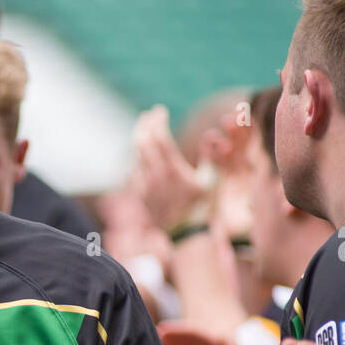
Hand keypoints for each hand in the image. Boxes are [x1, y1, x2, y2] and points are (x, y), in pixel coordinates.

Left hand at [131, 105, 206, 231]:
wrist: (186, 234)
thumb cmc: (203, 206)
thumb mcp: (211, 181)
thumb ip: (210, 156)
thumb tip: (210, 134)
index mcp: (172, 170)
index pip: (159, 137)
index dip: (157, 121)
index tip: (160, 110)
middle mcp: (155, 177)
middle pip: (142, 142)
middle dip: (145, 124)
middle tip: (150, 114)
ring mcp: (144, 186)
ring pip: (136, 155)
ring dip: (139, 138)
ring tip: (145, 127)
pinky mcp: (140, 194)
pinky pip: (134, 169)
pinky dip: (137, 156)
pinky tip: (142, 151)